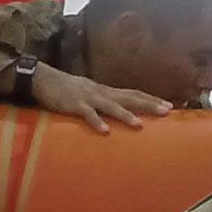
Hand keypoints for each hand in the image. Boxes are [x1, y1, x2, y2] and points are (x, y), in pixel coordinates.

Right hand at [30, 69, 170, 131]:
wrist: (42, 79)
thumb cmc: (65, 89)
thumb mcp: (88, 93)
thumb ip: (102, 101)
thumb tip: (117, 111)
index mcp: (105, 90)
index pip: (132, 93)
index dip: (150, 99)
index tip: (169, 106)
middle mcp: (101, 92)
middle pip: (129, 97)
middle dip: (148, 104)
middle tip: (167, 111)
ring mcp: (88, 97)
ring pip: (111, 106)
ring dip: (126, 115)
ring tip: (140, 125)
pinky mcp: (74, 104)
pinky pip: (87, 114)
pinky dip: (97, 122)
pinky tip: (105, 131)